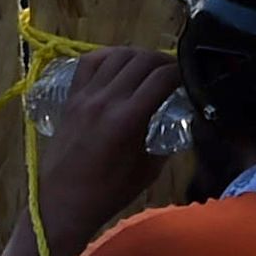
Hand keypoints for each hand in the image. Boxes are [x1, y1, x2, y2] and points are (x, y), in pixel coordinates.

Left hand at [35, 45, 185, 255]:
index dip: (181, 71)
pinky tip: (119, 64)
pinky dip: (107, 56)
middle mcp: (105, 100)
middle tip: (175, 71)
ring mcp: (84, 96)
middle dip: (164, 61)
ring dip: (138, 56)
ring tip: (150, 67)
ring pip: (115, 55)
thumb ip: (165, 138)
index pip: (162, 77)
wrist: (63, 200)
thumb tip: (181, 117)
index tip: (191, 77)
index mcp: (128, 118)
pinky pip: (88, 63)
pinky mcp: (70, 97)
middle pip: (141, 60)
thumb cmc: (110, 192)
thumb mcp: (149, 168)